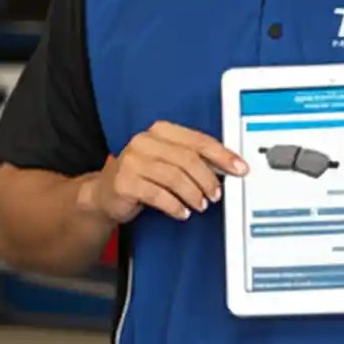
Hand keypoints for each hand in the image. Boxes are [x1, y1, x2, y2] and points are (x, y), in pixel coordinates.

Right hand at [84, 121, 248, 223]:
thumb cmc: (142, 176)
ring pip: (173, 176)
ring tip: (200, 205)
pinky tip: (182, 212)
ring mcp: (131, 161)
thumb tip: (227, 168)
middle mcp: (144, 141)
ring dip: (193, 194)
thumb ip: (193, 160)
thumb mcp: (167, 162)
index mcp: (160, 131)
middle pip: (187, 158)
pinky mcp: (123, 182)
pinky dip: (174, 205)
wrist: (105, 194)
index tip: (239, 168)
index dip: (222, 155)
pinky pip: (157, 194)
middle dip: (207, 179)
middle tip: (216, 195)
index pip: (198, 140)